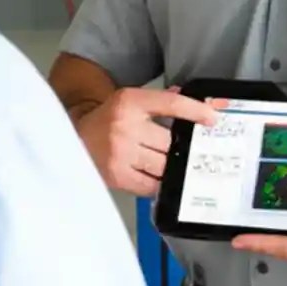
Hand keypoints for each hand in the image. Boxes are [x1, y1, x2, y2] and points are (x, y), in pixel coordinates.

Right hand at [74, 86, 222, 196]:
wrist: (74, 137)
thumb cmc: (107, 120)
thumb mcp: (130, 100)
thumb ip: (162, 100)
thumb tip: (200, 103)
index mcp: (130, 102)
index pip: (171, 104)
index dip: (196, 111)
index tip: (213, 118)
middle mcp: (125, 126)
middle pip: (170, 141)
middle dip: (177, 147)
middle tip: (181, 149)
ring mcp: (121, 153)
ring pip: (163, 165)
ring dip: (168, 166)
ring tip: (165, 162)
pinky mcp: (118, 175)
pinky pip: (151, 185)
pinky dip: (157, 182)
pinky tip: (154, 176)